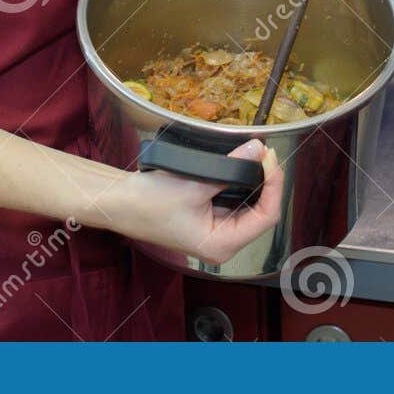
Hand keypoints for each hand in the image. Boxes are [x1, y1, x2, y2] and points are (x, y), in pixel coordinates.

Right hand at [115, 139, 283, 264]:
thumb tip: (257, 149)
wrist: (119, 203)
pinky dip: (239, 183)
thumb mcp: (194, 184)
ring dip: (254, 181)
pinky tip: (241, 165)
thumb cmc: (149, 202)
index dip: (274, 186)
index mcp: (222, 245)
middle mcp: (224, 243)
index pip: (267, 217)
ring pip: (249, 206)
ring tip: (256, 155)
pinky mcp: (209, 219)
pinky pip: (233, 201)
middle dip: (266, 182)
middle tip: (265, 151)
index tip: (270, 158)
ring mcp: (216, 232)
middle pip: (261, 213)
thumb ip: (229, 168)